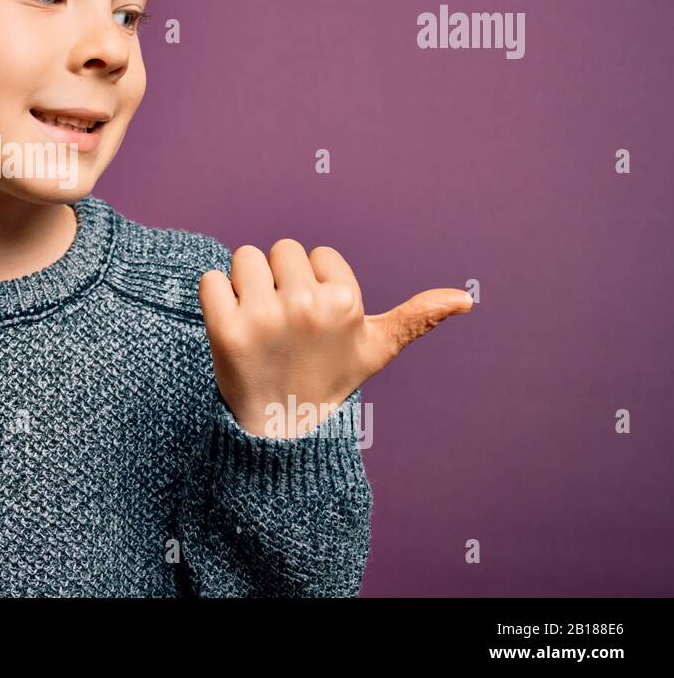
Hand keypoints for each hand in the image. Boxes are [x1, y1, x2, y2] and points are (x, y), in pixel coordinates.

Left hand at [199, 240, 472, 438]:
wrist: (281, 427)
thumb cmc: (330, 378)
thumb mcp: (376, 349)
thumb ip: (417, 317)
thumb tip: (467, 299)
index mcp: (346, 302)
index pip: (317, 253)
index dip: (314, 283)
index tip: (316, 321)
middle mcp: (307, 306)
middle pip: (281, 250)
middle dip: (281, 279)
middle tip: (284, 324)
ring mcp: (264, 318)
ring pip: (245, 257)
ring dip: (246, 283)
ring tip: (258, 323)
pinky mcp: (225, 330)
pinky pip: (210, 280)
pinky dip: (215, 296)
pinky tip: (230, 324)